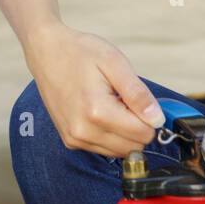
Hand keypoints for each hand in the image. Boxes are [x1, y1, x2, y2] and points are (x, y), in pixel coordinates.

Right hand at [22, 23, 164, 157]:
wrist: (46, 51)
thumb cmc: (80, 52)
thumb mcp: (115, 64)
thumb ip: (138, 94)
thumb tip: (158, 120)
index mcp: (97, 112)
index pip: (143, 134)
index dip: (149, 117)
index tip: (138, 98)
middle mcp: (83, 132)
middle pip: (133, 147)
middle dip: (137, 125)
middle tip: (124, 99)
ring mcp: (75, 138)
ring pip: (119, 152)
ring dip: (124, 132)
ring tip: (111, 103)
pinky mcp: (70, 140)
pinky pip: (104, 148)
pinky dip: (110, 134)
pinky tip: (100, 111)